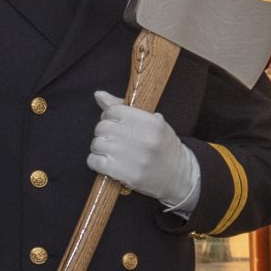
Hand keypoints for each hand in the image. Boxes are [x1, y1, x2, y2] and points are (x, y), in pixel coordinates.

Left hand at [88, 91, 200, 208]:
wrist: (177, 175)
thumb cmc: (162, 146)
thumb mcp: (152, 122)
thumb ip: (124, 108)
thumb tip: (98, 95)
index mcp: (151, 122)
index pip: (113, 111)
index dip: (111, 117)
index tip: (117, 124)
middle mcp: (142, 138)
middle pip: (102, 127)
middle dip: (105, 133)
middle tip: (116, 140)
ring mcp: (131, 157)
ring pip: (96, 144)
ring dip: (101, 148)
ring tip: (114, 152)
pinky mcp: (122, 174)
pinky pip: (93, 161)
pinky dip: (96, 162)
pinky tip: (108, 163)